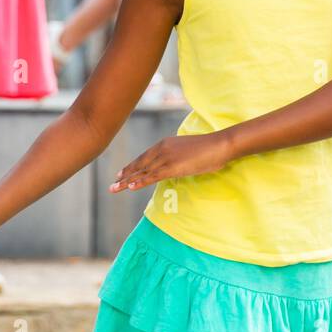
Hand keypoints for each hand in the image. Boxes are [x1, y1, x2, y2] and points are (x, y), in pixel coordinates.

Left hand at [109, 131, 233, 192]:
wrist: (219, 144)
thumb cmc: (208, 148)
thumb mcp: (188, 151)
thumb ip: (177, 157)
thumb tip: (175, 166)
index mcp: (165, 143)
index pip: (144, 156)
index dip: (132, 166)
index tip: (121, 173)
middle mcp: (162, 149)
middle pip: (139, 164)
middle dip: (125, 174)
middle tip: (113, 182)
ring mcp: (166, 158)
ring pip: (142, 171)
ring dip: (127, 181)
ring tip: (115, 188)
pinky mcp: (172, 167)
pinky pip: (152, 176)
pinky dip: (140, 181)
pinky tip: (130, 186)